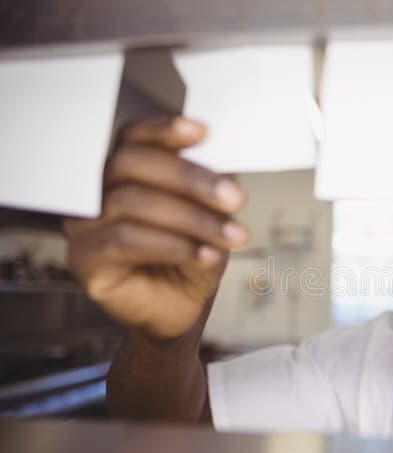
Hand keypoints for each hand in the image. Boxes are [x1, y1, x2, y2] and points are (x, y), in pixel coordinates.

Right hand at [64, 116, 248, 340]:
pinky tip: (204, 254)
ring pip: (132, 203)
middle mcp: (96, 194)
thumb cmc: (191, 258)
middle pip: (130, 164)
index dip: (163, 130)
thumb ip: (208, 189)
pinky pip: (126, 240)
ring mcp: (84, 227)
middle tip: (235, 199)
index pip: (133, 137)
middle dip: (190, 179)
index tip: (202, 132)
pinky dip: (173, 245)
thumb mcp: (209, 217)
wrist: (182, 310)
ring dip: (192, 219)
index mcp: (122, 172)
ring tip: (231, 236)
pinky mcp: (85, 261)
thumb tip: (223, 170)